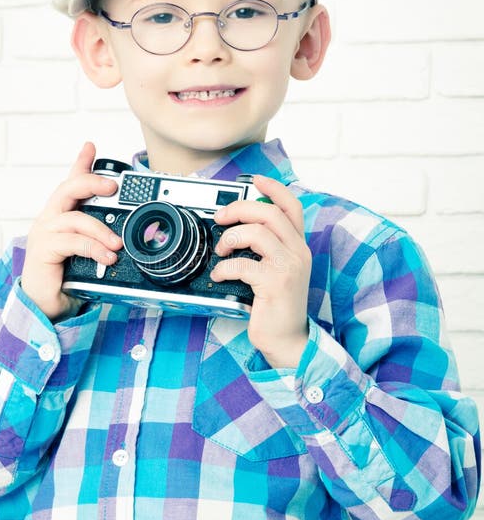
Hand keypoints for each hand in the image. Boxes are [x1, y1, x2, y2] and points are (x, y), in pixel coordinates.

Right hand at [21, 142, 122, 321]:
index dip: (80, 163)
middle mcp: (50, 220)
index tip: (91, 146)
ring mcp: (44, 234)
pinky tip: (107, 258)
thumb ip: (101, 241)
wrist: (46, 305)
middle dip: (91, 182)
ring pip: (74, 218)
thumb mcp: (88, 254)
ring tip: (117, 245)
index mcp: (61, 217)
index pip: (70, 183)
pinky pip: (72, 242)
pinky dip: (93, 248)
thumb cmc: (67, 277)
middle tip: (113, 185)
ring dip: (100, 230)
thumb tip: (126, 238)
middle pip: (67, 189)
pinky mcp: (43, 250)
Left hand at [210, 174, 311, 368]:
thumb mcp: (279, 270)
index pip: (292, 206)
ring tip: (221, 251)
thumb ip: (268, 248)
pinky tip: (220, 275)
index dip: (273, 188)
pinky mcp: (275, 283)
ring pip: (257, 232)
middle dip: (239, 209)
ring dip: (231, 238)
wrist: (288, 340)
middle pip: (269, 213)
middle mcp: (298, 252)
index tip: (255, 180)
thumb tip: (237, 228)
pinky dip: (225, 267)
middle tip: (220, 219)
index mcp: (298, 245)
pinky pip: (243, 264)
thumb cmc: (277, 305)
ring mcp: (289, 267)